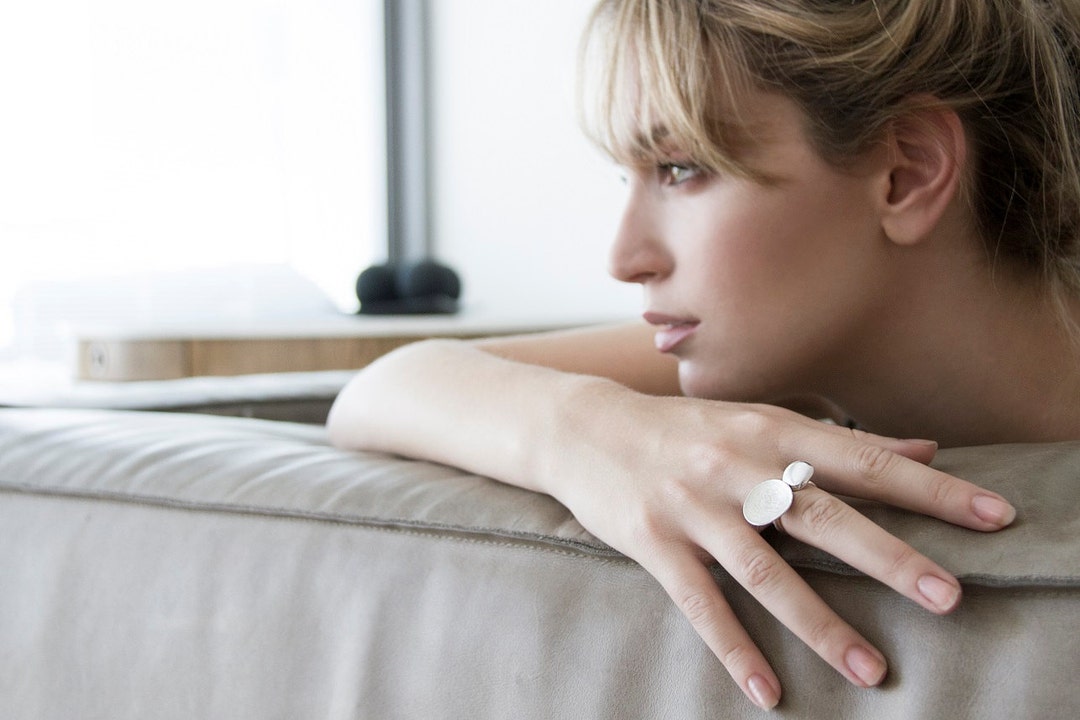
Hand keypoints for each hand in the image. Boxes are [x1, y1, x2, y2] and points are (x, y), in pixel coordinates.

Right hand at [543, 388, 1014, 710]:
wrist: (584, 427)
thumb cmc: (683, 428)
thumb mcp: (758, 420)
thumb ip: (838, 438)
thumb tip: (925, 447)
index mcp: (770, 430)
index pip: (863, 461)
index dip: (931, 490)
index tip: (993, 517)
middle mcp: (736, 467)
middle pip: (822, 516)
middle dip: (889, 557)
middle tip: (949, 596)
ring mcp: (692, 506)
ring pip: (765, 570)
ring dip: (819, 622)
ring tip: (870, 669)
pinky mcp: (653, 543)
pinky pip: (699, 603)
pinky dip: (733, 648)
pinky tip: (766, 692)